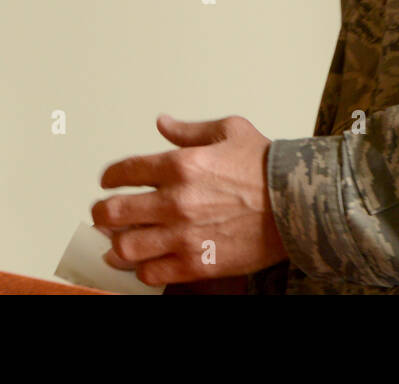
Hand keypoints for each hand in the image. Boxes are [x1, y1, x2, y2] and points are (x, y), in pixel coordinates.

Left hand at [92, 113, 287, 286]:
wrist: (297, 203)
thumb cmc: (266, 167)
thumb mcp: (229, 130)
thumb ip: (189, 130)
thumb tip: (163, 124)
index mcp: (180, 164)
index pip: (124, 171)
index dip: (109, 177)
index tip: (107, 181)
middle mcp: (176, 201)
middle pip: (114, 212)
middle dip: (101, 212)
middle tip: (100, 214)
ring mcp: (184, 236)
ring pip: (126, 248)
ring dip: (114, 245)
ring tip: (113, 243)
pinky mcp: (197, 264)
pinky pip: (152, 274)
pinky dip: (141, 270)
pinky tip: (141, 264)